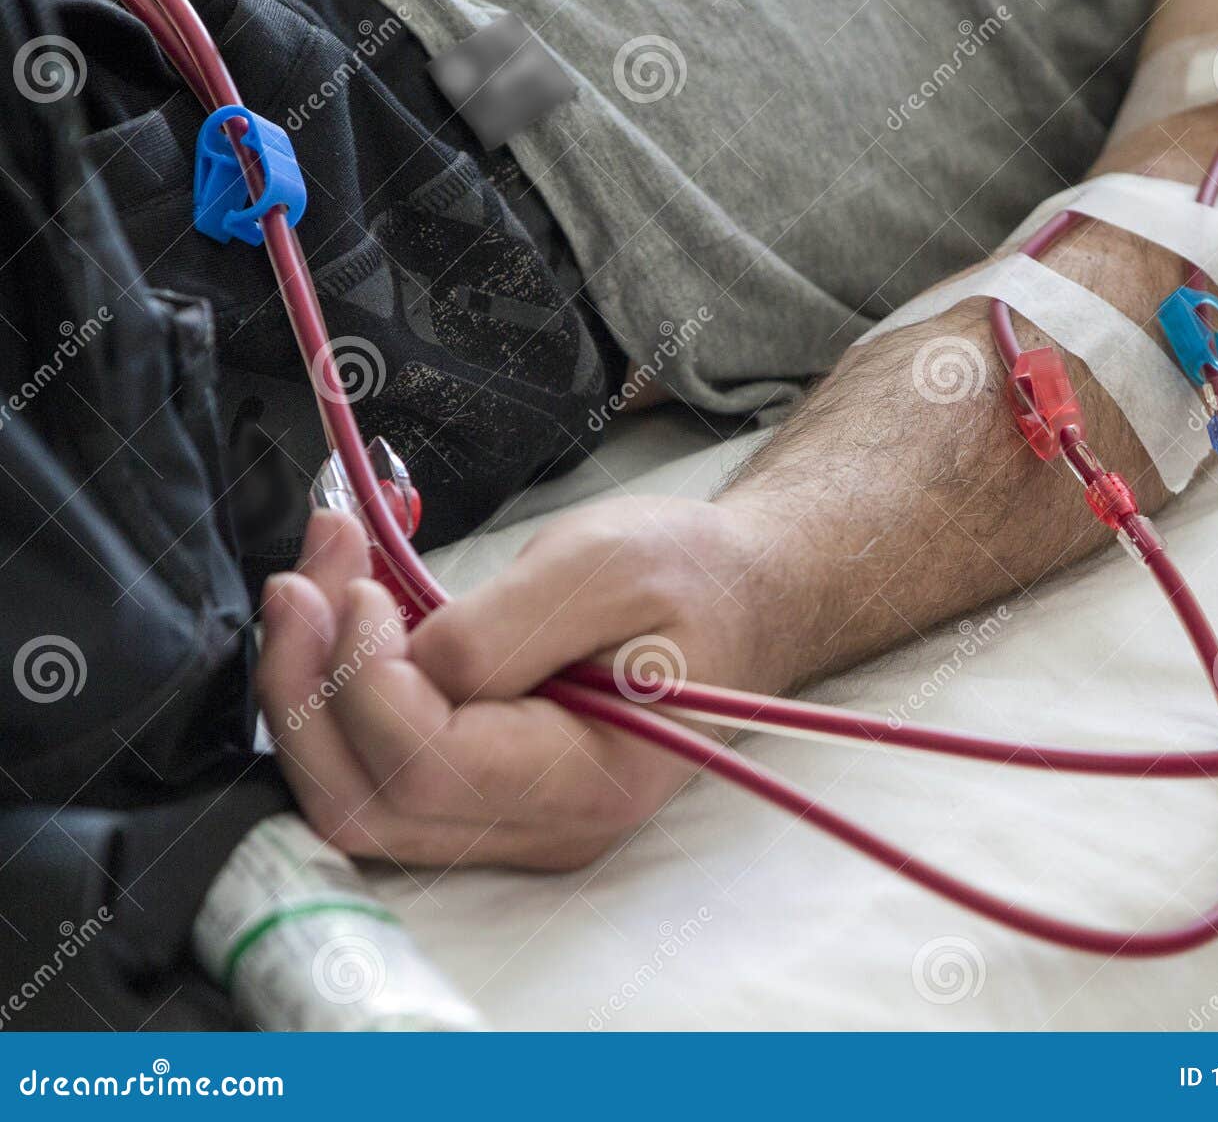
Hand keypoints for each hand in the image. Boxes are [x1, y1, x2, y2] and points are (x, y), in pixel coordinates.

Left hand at [256, 497, 789, 868]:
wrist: (739, 601)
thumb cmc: (691, 578)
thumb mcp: (609, 566)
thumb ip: (504, 626)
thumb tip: (405, 662)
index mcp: (589, 777)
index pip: (426, 766)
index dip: (364, 677)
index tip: (359, 585)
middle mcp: (544, 824)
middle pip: (367, 805)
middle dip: (307, 687)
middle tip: (304, 577)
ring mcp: (510, 819)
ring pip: (355, 799)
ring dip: (310, 692)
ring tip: (315, 582)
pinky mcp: (485, 792)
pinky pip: (378, 773)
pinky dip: (338, 699)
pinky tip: (343, 619)